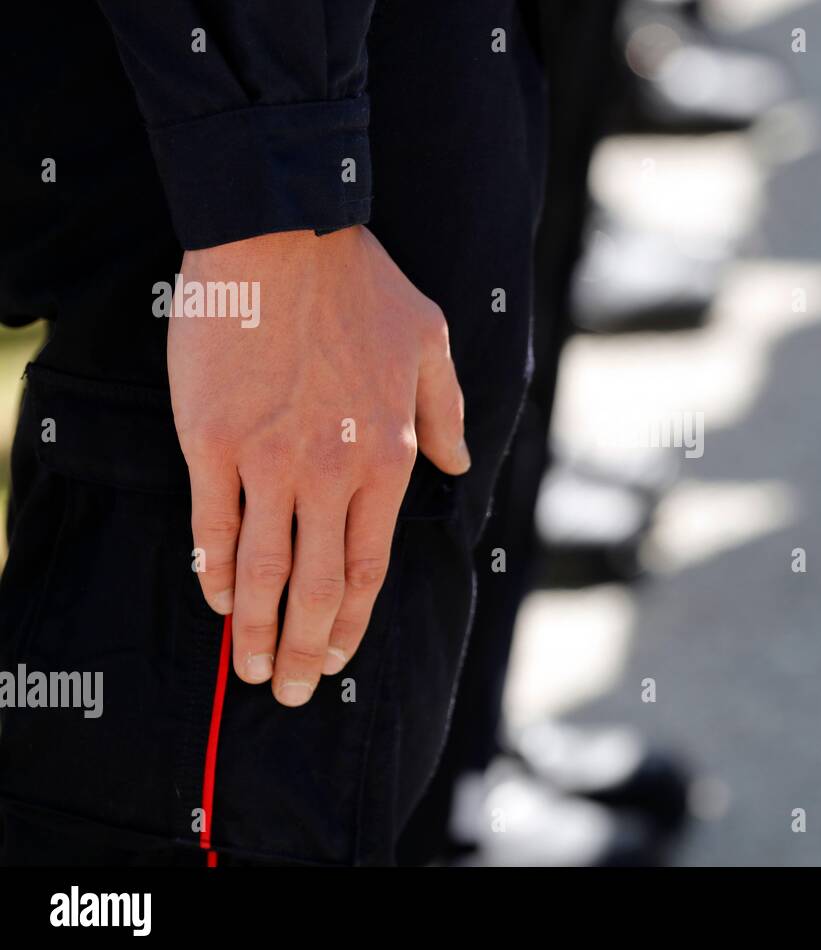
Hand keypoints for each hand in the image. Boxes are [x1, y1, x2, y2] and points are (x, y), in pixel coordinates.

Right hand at [168, 225, 468, 705]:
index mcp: (389, 456)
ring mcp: (267, 461)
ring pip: (265, 569)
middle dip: (307, 648)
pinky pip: (213, 524)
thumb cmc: (361, 285)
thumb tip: (456, 464)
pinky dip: (215, 571)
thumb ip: (444, 412)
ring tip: (250, 669)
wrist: (281, 235)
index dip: (353, 621)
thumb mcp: (431, 343)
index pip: (369, 565)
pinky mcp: (212, 442)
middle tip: (293, 691)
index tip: (339, 657)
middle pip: (318, 586)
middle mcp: (331, 471)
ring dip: (256, 629)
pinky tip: (217, 601)